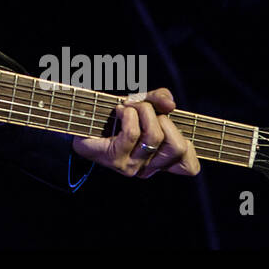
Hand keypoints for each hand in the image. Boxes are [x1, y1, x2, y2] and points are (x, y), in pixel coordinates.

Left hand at [71, 88, 200, 178]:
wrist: (78, 120)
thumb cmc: (113, 114)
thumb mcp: (143, 103)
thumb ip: (159, 99)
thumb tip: (171, 104)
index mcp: (159, 160)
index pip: (190, 165)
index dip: (188, 143)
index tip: (169, 123)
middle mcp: (148, 168)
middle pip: (177, 146)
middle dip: (161, 117)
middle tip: (141, 107)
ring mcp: (132, 167)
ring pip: (155, 137)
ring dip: (143, 111)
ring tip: (128, 106)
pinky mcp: (115, 160)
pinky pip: (133, 134)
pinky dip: (128, 115)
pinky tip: (119, 110)